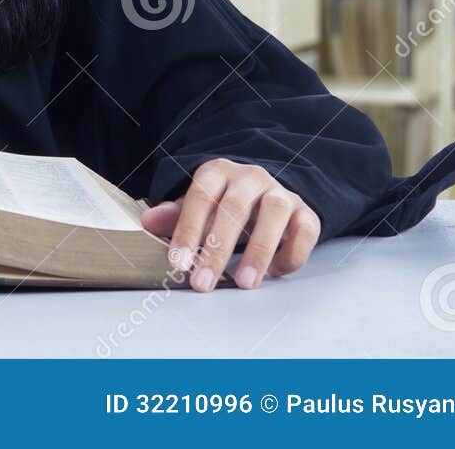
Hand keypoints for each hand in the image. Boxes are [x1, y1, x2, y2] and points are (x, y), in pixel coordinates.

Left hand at [139, 158, 320, 291]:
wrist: (265, 192)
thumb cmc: (222, 203)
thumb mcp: (195, 205)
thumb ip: (174, 215)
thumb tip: (148, 222)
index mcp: (218, 172)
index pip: (200, 197)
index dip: (188, 230)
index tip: (178, 263)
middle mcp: (251, 177)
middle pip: (234, 208)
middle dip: (217, 249)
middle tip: (203, 282)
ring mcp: (281, 193)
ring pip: (274, 214)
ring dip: (258, 251)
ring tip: (244, 282)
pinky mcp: (306, 212)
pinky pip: (305, 231)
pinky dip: (292, 254)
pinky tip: (275, 272)